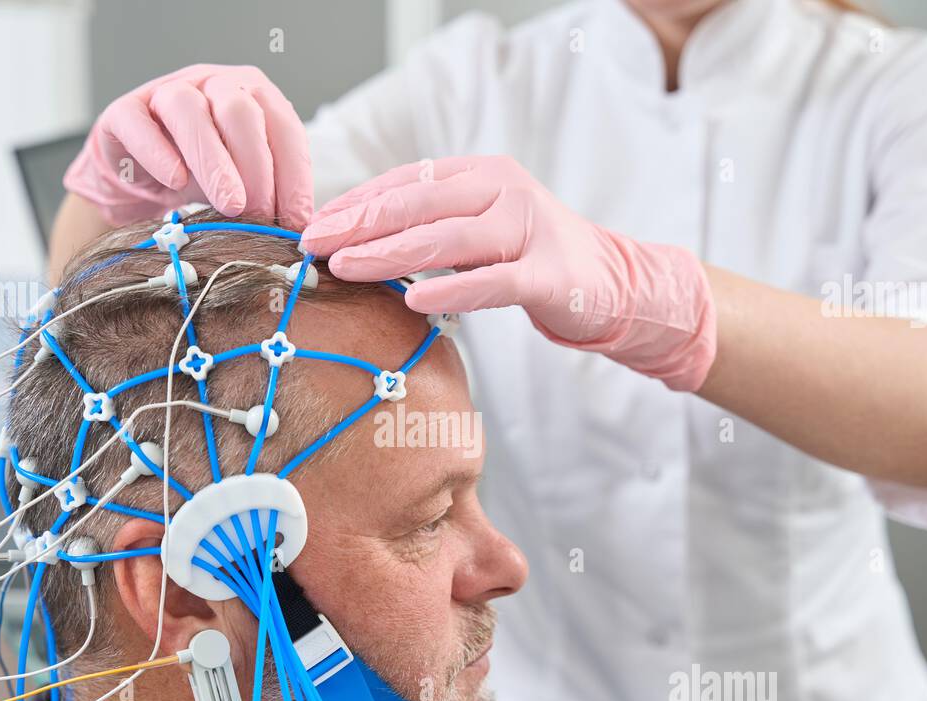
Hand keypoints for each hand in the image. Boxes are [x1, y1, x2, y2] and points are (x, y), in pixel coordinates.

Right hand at [63, 64, 312, 228]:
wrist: (140, 177)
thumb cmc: (201, 176)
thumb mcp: (243, 184)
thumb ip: (269, 195)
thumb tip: (300, 230)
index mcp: (253, 96)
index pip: (282, 126)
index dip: (293, 175)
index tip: (295, 220)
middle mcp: (213, 84)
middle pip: (240, 112)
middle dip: (256, 167)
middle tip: (261, 214)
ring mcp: (166, 92)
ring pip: (189, 110)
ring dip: (214, 161)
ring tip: (229, 206)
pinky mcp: (125, 113)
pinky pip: (138, 123)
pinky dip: (158, 152)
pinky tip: (175, 182)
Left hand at [300, 155, 716, 390]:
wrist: (612, 281)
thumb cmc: (531, 258)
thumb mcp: (479, 229)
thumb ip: (430, 225)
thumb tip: (354, 241)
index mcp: (480, 173)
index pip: (405, 180)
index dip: (356, 202)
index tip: (314, 226)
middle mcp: (503, 190)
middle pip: (419, 203)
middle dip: (360, 224)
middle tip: (314, 244)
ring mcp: (528, 229)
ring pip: (448, 239)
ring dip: (390, 255)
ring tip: (347, 268)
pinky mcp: (548, 275)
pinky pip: (492, 282)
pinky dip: (451, 290)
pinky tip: (414, 300)